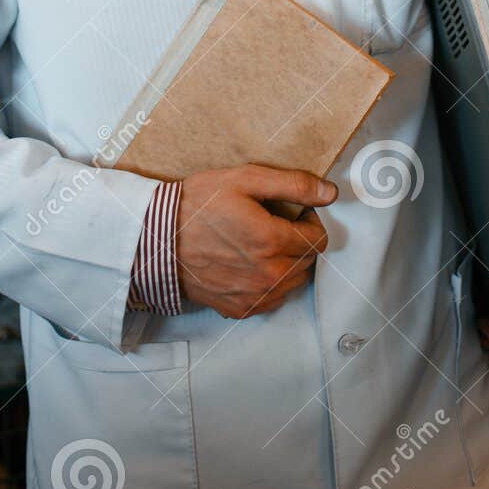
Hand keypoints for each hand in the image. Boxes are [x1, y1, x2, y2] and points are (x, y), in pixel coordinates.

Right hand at [175, 164, 336, 319]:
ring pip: (294, 281)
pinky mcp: (242, 308)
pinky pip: (274, 299)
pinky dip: (270, 283)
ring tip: (262, 245)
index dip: (309, 222)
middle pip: (309, 261)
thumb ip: (293, 185)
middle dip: (299, 242)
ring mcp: (255, 295)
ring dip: (288, 263)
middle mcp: (268, 274)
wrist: (158, 240)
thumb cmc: (198, 205)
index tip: (293, 214)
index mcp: (272, 241)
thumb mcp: (245, 180)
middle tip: (274, 226)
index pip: (318, 239)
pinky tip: (250, 264)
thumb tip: (330, 193)